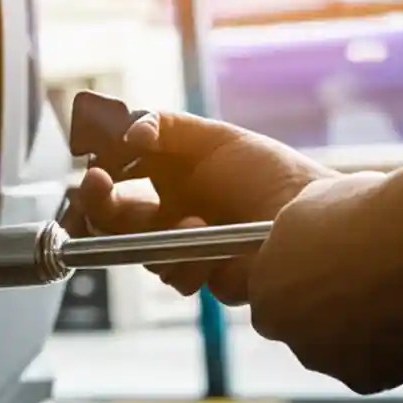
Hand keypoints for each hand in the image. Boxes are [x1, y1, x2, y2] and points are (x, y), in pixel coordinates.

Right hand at [78, 110, 337, 301]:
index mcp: (171, 180)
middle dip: (97, 206)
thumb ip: (166, 126)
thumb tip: (128, 134)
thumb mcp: (216, 138)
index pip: (118, 184)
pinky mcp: (202, 276)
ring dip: (159, 235)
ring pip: (139, 252)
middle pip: (112, 220)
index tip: (91, 172)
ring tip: (197, 222)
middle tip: (96, 187)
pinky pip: (174, 276)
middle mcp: (172, 214)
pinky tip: (211, 246)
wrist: (310, 220)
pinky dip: (187, 261)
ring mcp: (185, 248)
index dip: (97, 182)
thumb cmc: (273, 175)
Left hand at [249, 174, 402, 393]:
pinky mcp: (364, 379)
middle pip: (307, 329)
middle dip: (334, 313)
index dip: (306, 285)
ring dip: (364, 333)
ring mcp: (324, 360)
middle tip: (371, 286)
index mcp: (264, 289)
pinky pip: (380, 367)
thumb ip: (302, 233)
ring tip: (400, 297)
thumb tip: (311, 232)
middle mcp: (286, 332)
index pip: (275, 297)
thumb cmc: (362, 215)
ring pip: (344, 351)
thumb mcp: (313, 206)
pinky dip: (396, 350)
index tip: (332, 272)